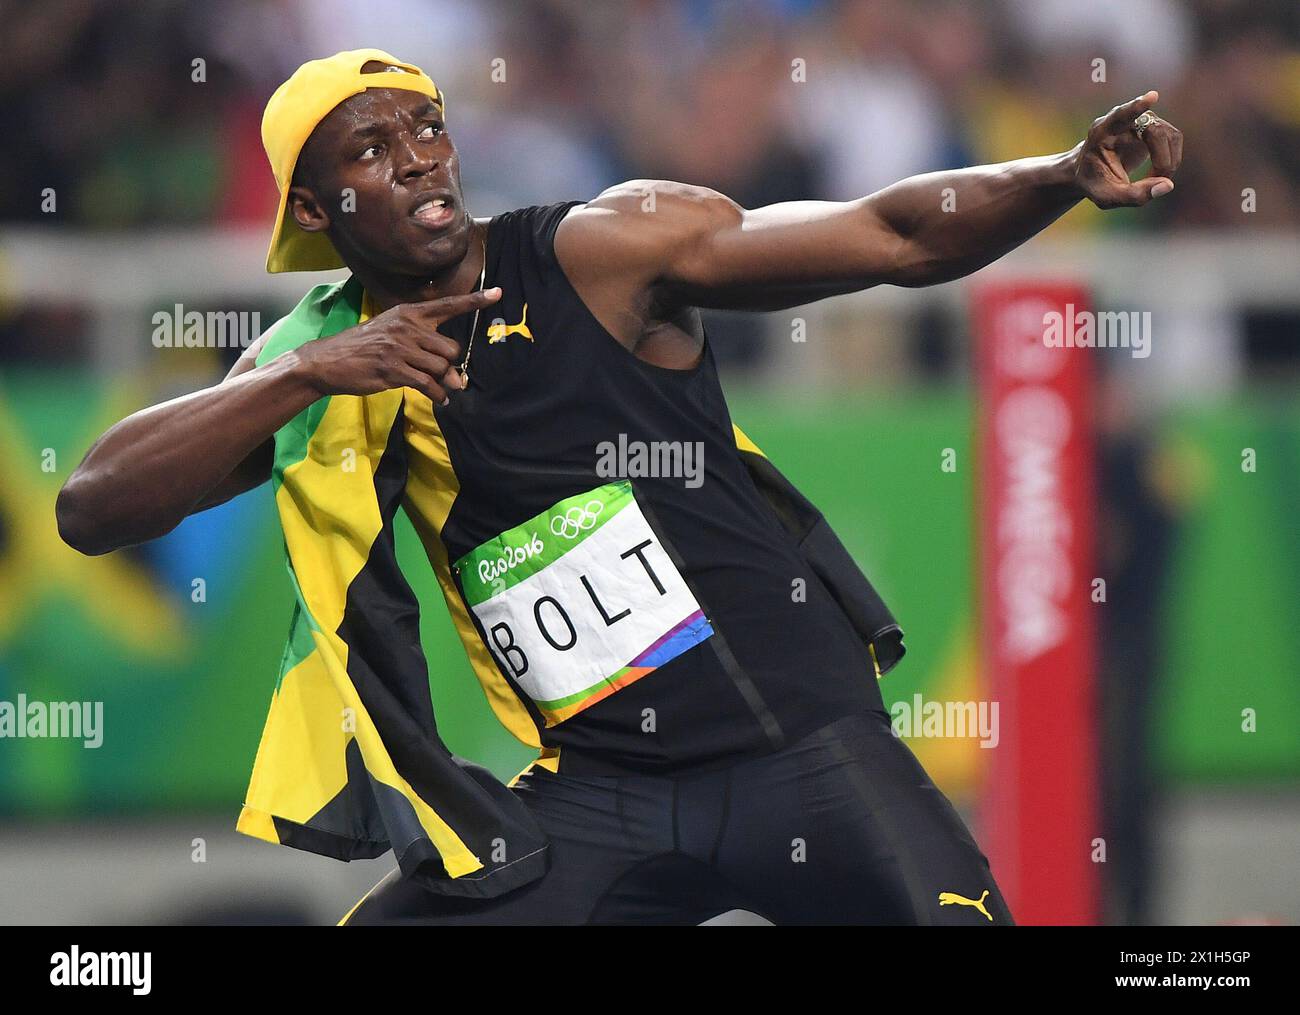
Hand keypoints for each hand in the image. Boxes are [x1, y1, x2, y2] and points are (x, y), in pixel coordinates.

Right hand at [298, 287, 501, 405]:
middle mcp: (407, 327)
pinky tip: (439, 399)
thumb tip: (454, 377)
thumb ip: (423, 347)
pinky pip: (428, 384)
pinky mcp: (393, 370)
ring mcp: (400, 348)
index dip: (474, 300)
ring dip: (445, 382)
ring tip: (442, 390)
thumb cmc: (363, 347)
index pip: (447, 304)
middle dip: (451, 365)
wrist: (328, 360)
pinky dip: (438, 394)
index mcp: (408, 313)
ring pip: (441, 367)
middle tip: (446, 376)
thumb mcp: (391, 332)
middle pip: (450, 348)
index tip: (498, 292)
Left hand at [1074, 90, 1183, 208]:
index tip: (1152, 97)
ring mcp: (1140, 119)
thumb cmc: (1095, 182)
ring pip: (1169, 135)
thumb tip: (1168, 186)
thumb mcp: (1107, 197)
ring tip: (1154, 181)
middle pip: (1154, 131)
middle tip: (1157, 182)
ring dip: (1169, 162)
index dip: (1136, 108)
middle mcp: (1122, 120)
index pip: (1119, 115)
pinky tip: (1157, 174)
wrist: (1091, 172)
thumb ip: (1134, 195)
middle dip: (1162, 160)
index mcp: (1101, 132)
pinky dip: (1171, 159)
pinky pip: (1173, 139)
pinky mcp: (1154, 126)